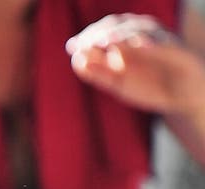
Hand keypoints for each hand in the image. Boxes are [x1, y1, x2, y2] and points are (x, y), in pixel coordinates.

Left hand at [66, 13, 204, 117]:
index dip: (87, 36)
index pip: (103, 31)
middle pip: (118, 25)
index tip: (73, 47)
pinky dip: (151, 43)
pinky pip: (164, 42)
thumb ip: (98, 74)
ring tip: (106, 41)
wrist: (182, 96)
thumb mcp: (118, 83)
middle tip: (86, 44)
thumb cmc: (149, 86)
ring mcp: (157, 40)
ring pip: (140, 28)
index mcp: (124, 43)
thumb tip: (76, 61)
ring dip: (122, 33)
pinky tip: (139, 47)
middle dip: (100, 32)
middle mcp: (139, 37)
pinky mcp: (175, 48)